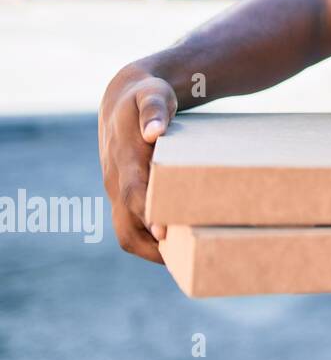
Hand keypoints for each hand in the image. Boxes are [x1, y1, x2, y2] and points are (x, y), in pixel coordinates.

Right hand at [98, 66, 177, 263]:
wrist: (123, 97)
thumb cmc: (146, 96)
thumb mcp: (151, 94)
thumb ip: (154, 110)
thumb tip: (153, 132)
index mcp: (123, 160)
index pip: (133, 194)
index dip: (148, 213)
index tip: (166, 232)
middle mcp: (116, 181)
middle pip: (125, 227)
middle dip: (151, 248)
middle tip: (185, 262)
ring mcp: (117, 190)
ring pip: (126, 233)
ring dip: (151, 252)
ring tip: (185, 264)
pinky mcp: (124, 194)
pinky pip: (131, 226)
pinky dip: (150, 243)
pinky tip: (177, 249)